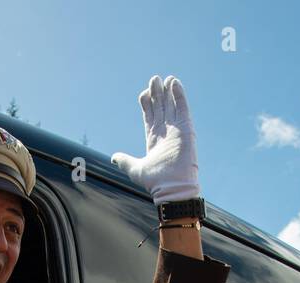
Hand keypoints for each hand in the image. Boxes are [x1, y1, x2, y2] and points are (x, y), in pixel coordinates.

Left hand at [111, 75, 199, 204]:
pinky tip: (174, 82)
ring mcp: (176, 129)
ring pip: (172, 105)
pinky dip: (179, 95)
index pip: (150, 115)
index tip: (143, 94)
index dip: (147, 104)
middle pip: (161, 107)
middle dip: (157, 94)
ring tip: (164, 78)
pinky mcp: (186, 128)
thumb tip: (113, 158)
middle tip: (153, 79)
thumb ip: (124, 161)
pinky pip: (183, 107)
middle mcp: (166, 131)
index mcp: (154, 138)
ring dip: (168, 91)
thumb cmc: (155, 181)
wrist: (171, 187)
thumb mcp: (135, 168)